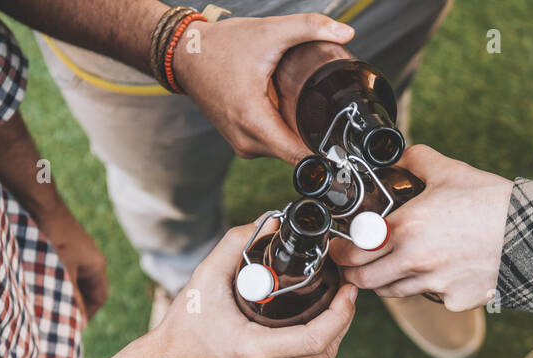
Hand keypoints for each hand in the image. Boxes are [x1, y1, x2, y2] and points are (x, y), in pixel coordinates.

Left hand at [38, 205, 109, 317]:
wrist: (37, 204)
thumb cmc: (53, 238)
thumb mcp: (63, 274)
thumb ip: (71, 299)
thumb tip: (77, 324)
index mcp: (96, 265)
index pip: (99, 297)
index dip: (87, 313)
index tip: (71, 324)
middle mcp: (89, 258)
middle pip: (85, 290)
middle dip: (72, 303)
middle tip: (55, 316)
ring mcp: (74, 251)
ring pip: (70, 280)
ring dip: (59, 291)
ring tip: (44, 302)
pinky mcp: (60, 245)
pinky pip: (60, 269)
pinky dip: (52, 279)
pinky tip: (37, 283)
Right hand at [152, 222, 356, 357]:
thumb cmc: (185, 327)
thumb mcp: (206, 278)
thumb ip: (237, 243)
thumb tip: (270, 221)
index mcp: (255, 351)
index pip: (317, 337)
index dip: (342, 312)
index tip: (348, 288)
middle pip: (327, 348)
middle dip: (344, 317)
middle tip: (346, 289)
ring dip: (335, 332)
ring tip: (336, 302)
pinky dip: (320, 345)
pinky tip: (319, 323)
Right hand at [172, 14, 354, 162]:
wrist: (185, 55)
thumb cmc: (222, 46)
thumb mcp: (269, 32)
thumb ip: (310, 27)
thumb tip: (347, 32)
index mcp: (253, 120)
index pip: (298, 155)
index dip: (325, 155)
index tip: (345, 149)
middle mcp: (246, 141)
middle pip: (295, 153)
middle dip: (315, 138)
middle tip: (332, 115)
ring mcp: (241, 145)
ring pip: (284, 151)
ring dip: (298, 134)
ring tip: (308, 108)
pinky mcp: (240, 142)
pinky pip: (272, 145)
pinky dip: (283, 131)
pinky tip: (288, 110)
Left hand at [333, 146, 513, 312]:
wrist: (532, 233)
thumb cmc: (493, 202)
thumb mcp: (451, 171)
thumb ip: (418, 161)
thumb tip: (401, 156)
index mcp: (406, 227)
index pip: (353, 251)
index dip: (340, 253)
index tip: (340, 249)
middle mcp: (415, 260)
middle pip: (364, 281)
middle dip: (354, 274)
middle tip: (355, 265)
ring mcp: (435, 284)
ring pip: (392, 293)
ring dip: (386, 282)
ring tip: (392, 266)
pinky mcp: (455, 301)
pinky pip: (429, 298)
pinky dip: (426, 288)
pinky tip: (436, 271)